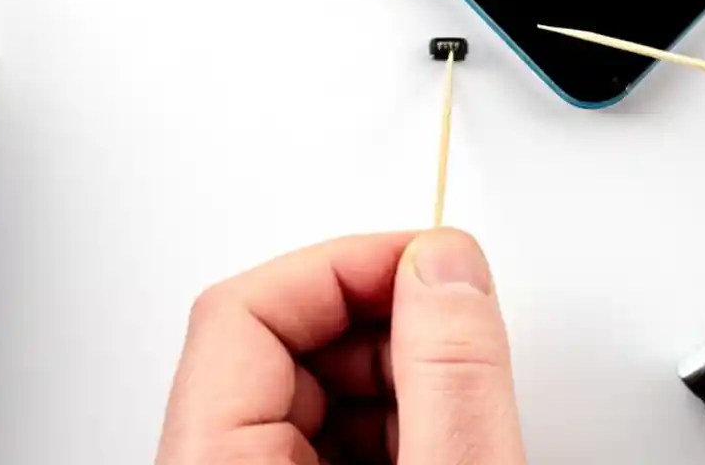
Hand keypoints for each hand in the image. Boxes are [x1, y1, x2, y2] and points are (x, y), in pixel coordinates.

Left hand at [154, 229, 526, 463]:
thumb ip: (447, 375)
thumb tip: (446, 266)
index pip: (242, 313)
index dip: (341, 266)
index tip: (424, 260)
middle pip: (278, 347)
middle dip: (381, 321)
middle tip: (456, 322)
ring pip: (313, 397)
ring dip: (397, 377)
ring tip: (462, 398)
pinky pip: (332, 447)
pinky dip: (398, 429)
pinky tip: (448, 442)